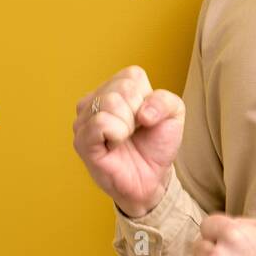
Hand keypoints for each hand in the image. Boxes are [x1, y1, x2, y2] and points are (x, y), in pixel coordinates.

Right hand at [73, 65, 184, 217]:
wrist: (151, 178)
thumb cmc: (156, 144)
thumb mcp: (174, 115)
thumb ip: (165, 101)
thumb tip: (143, 112)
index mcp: (115, 86)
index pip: (132, 76)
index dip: (148, 99)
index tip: (146, 118)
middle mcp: (95, 99)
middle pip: (123, 88)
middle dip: (138, 113)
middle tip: (135, 131)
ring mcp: (84, 120)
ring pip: (111, 102)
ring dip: (128, 125)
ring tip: (124, 138)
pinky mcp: (82, 140)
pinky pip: (100, 123)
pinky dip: (117, 134)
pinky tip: (115, 145)